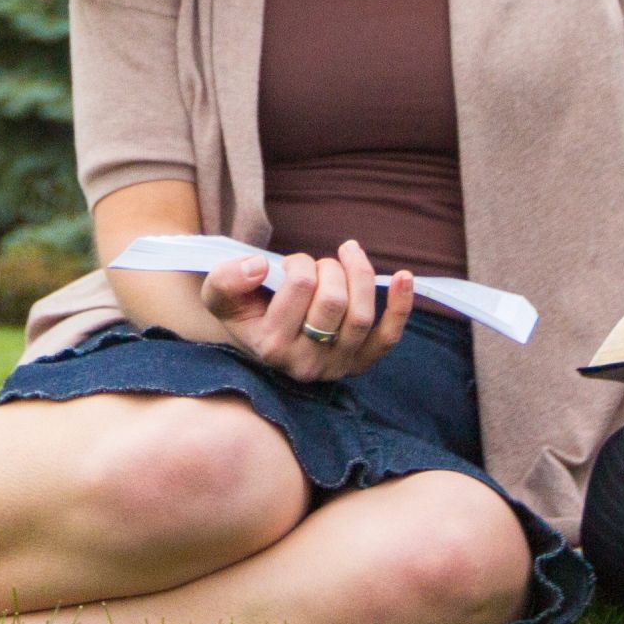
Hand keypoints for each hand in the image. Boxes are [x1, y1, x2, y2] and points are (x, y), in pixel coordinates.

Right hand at [204, 239, 413, 382]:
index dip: (300, 263)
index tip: (291, 266)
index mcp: (271, 347)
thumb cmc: (243, 308)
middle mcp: (305, 364)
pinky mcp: (360, 362)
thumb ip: (226, 279)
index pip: (301, 287)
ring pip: (361, 315)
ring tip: (347, 256)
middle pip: (334, 301)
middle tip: (318, 263)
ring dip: (359, 274)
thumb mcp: (219, 293)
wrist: (258, 337)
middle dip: (329, 267)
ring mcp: (337, 366)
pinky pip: (388, 337)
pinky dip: (400, 306)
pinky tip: (405, 277)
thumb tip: (258, 267)